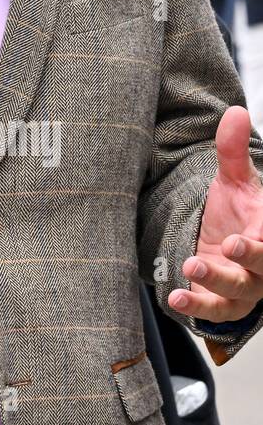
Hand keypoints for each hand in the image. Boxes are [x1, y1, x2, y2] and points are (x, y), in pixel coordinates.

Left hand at [169, 105, 262, 321]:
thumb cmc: (234, 211)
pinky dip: (195, 307)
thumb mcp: (233, 180)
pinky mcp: (221, 303)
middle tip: (232, 245)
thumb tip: (236, 112)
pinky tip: (174, 298)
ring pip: (238, 292)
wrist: (219, 242)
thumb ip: (232, 151)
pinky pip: (213, 312)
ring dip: (216, 282)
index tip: (249, 231)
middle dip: (250, 257)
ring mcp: (244, 288)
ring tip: (190, 267)